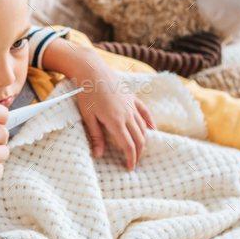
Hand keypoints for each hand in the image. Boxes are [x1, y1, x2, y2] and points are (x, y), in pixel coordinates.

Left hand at [42, 39, 155, 169]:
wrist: (91, 70)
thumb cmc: (86, 94)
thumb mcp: (88, 117)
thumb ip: (96, 136)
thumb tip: (99, 155)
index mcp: (116, 121)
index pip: (128, 145)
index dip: (130, 158)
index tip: (130, 168)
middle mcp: (127, 114)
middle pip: (139, 138)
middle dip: (138, 153)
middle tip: (134, 162)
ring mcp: (131, 105)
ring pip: (143, 127)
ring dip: (142, 140)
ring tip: (139, 149)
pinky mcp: (131, 97)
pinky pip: (144, 112)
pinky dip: (149, 121)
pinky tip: (152, 128)